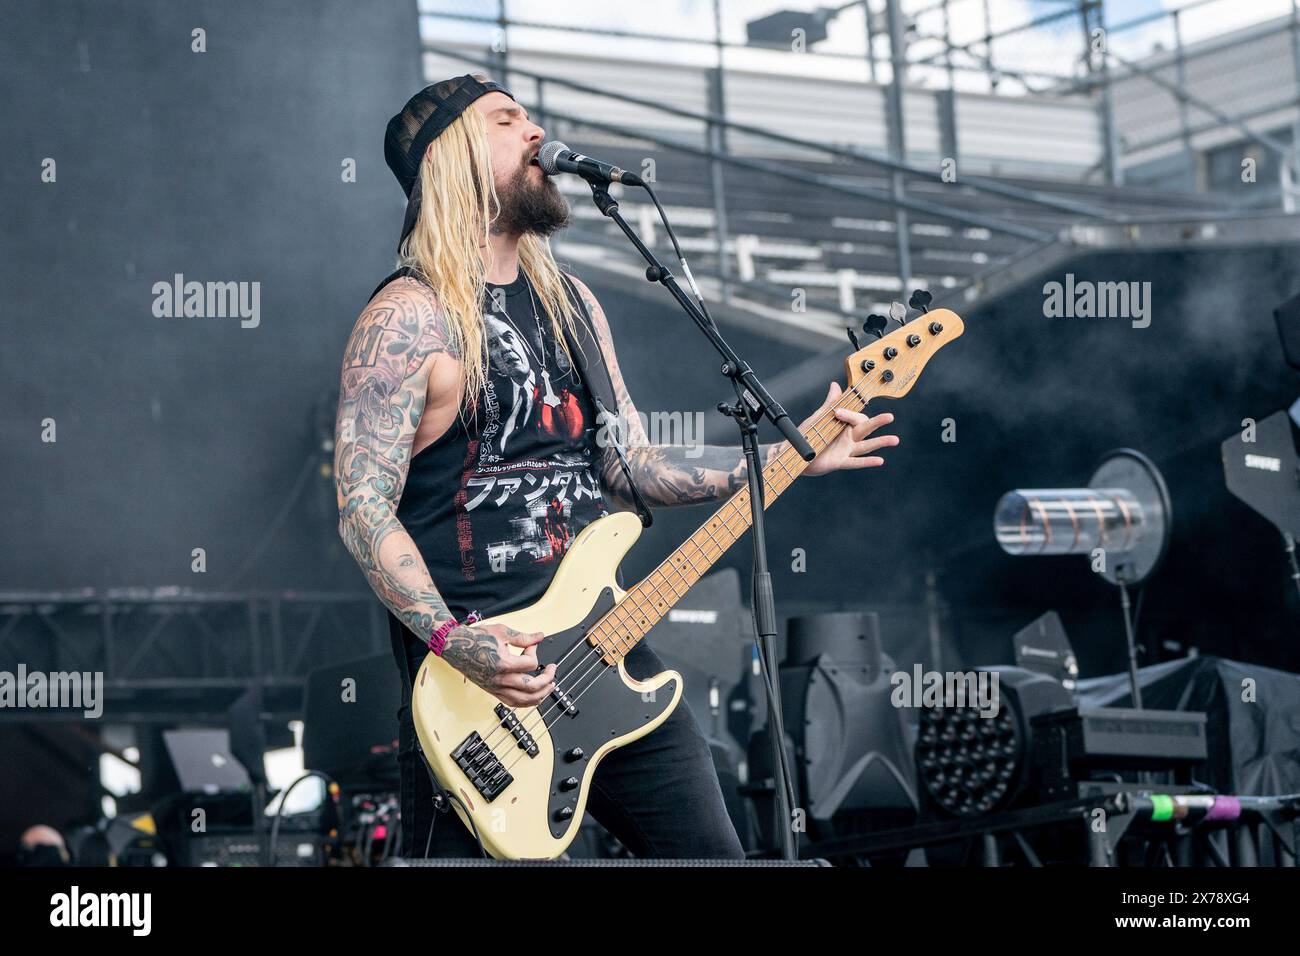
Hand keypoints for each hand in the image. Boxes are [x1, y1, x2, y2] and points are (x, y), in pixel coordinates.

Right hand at [440, 622, 556, 707]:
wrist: (454, 646)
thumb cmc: (474, 638)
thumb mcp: (502, 632)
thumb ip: (523, 637)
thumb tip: (539, 636)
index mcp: (503, 664)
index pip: (531, 664)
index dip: (534, 652)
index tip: (532, 645)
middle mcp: (500, 679)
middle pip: (532, 686)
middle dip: (547, 678)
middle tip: (552, 670)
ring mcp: (496, 688)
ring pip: (524, 700)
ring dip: (541, 695)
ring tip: (550, 687)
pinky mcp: (492, 691)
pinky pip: (512, 703)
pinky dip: (526, 702)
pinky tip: (534, 697)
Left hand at [800, 381, 898, 476]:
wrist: (795, 454)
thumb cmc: (808, 435)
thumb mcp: (818, 418)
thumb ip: (829, 404)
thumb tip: (835, 385)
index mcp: (844, 424)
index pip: (854, 416)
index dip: (848, 414)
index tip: (837, 412)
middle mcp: (848, 436)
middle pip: (866, 428)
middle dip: (877, 422)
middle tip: (890, 416)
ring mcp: (845, 449)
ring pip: (866, 445)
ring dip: (880, 442)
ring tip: (895, 440)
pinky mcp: (840, 461)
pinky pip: (855, 462)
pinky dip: (867, 462)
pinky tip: (880, 460)